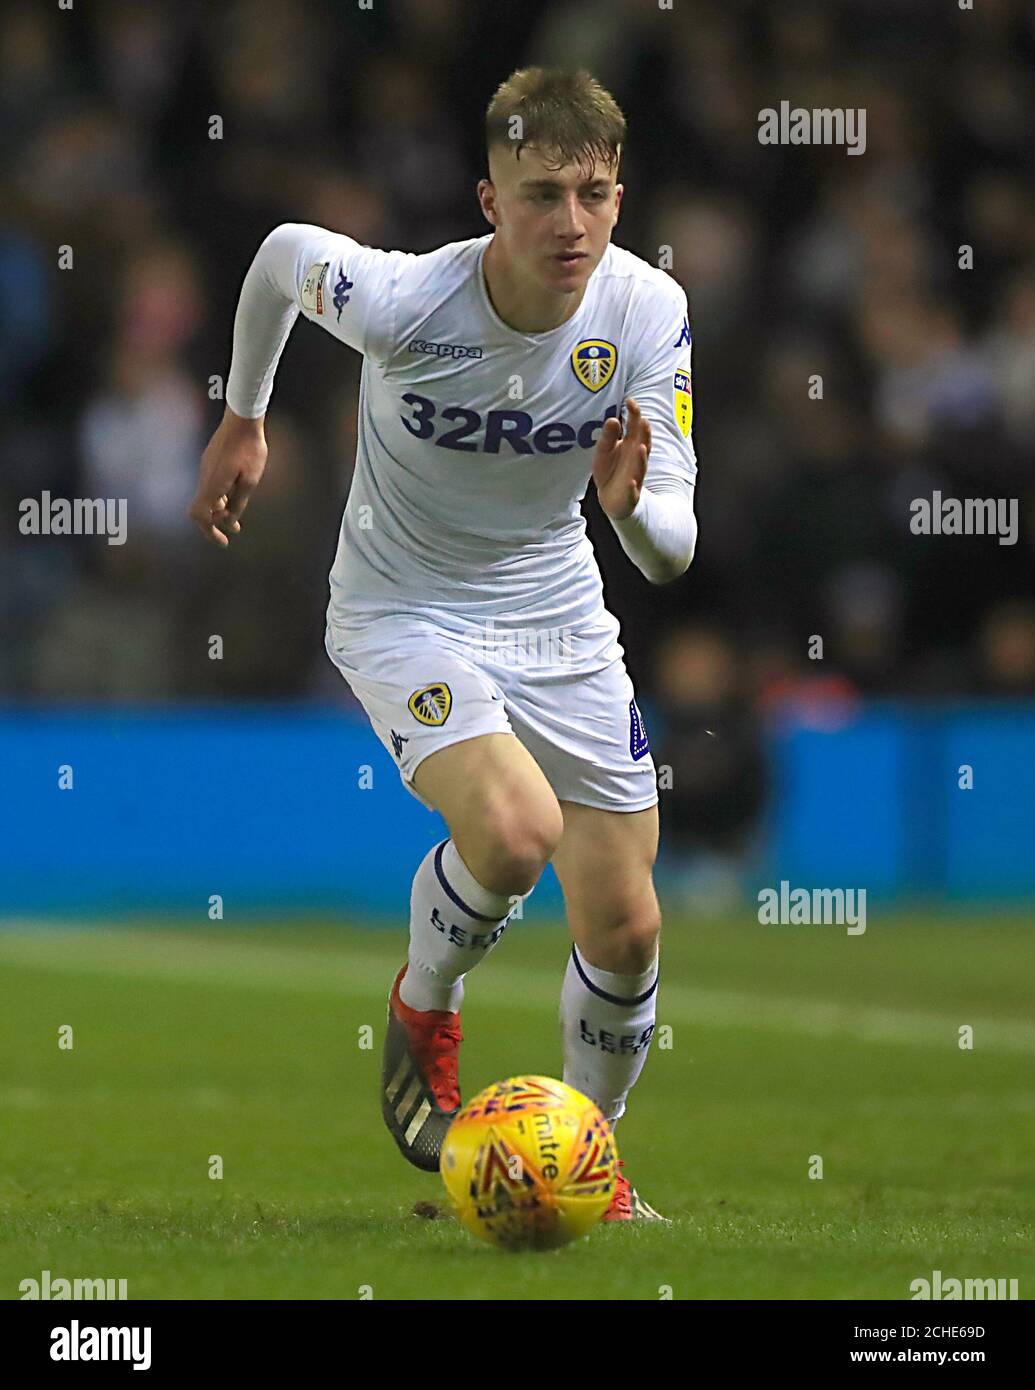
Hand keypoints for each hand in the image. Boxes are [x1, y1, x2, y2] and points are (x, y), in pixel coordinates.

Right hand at [189, 407, 267, 545]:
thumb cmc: (250, 449)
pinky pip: (211, 486)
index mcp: (213, 485)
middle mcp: (205, 477)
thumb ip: (239, 502)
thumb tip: (230, 521)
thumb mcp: (251, 480)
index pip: (199, 515)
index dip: (209, 531)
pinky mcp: (210, 461)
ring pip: (208, 497)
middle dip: (215, 524)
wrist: (243, 419)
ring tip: (237, 519)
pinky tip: (234, 497)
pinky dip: (220, 497)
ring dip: (220, 510)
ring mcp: (206, 468)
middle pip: (201, 509)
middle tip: (233, 533)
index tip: (223, 541)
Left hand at [592, 397, 650, 519]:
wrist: (612, 499)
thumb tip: (612, 419)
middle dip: (644, 434)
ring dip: (641, 458)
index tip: (630, 401)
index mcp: (630, 445)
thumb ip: (608, 436)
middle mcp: (636, 459)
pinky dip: (632, 487)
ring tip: (639, 447)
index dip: (634, 415)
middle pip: (642, 444)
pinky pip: (632, 491)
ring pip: (640, 467)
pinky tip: (630, 482)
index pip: (635, 427)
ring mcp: (635, 477)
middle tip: (643, 421)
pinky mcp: (631, 495)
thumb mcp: (604, 451)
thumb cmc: (610, 470)